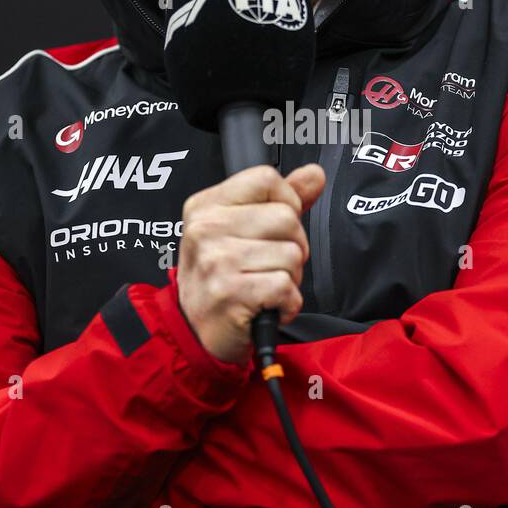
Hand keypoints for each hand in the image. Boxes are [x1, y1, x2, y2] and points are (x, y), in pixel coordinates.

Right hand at [177, 163, 325, 365]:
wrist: (194, 332)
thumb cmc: (221, 279)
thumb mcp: (240, 230)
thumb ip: (280, 199)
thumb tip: (314, 174)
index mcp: (206, 206)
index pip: (266, 178)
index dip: (286, 202)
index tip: (274, 228)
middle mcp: (206, 229)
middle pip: (287, 217)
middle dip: (292, 247)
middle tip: (268, 266)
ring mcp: (217, 261)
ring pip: (292, 254)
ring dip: (290, 278)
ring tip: (263, 286)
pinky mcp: (231, 293)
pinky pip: (286, 286)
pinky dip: (287, 303)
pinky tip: (266, 306)